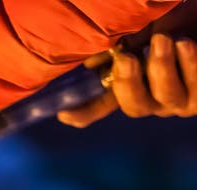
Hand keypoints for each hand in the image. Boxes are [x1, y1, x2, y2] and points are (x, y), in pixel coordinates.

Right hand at [59, 34, 196, 126]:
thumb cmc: (176, 19)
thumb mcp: (143, 26)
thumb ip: (118, 45)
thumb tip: (88, 64)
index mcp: (134, 85)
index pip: (104, 105)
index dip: (84, 113)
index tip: (64, 114)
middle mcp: (155, 99)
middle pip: (135, 106)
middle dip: (129, 85)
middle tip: (126, 59)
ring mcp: (180, 100)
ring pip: (164, 97)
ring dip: (161, 68)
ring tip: (164, 40)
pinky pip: (194, 86)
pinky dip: (189, 64)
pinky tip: (185, 44)